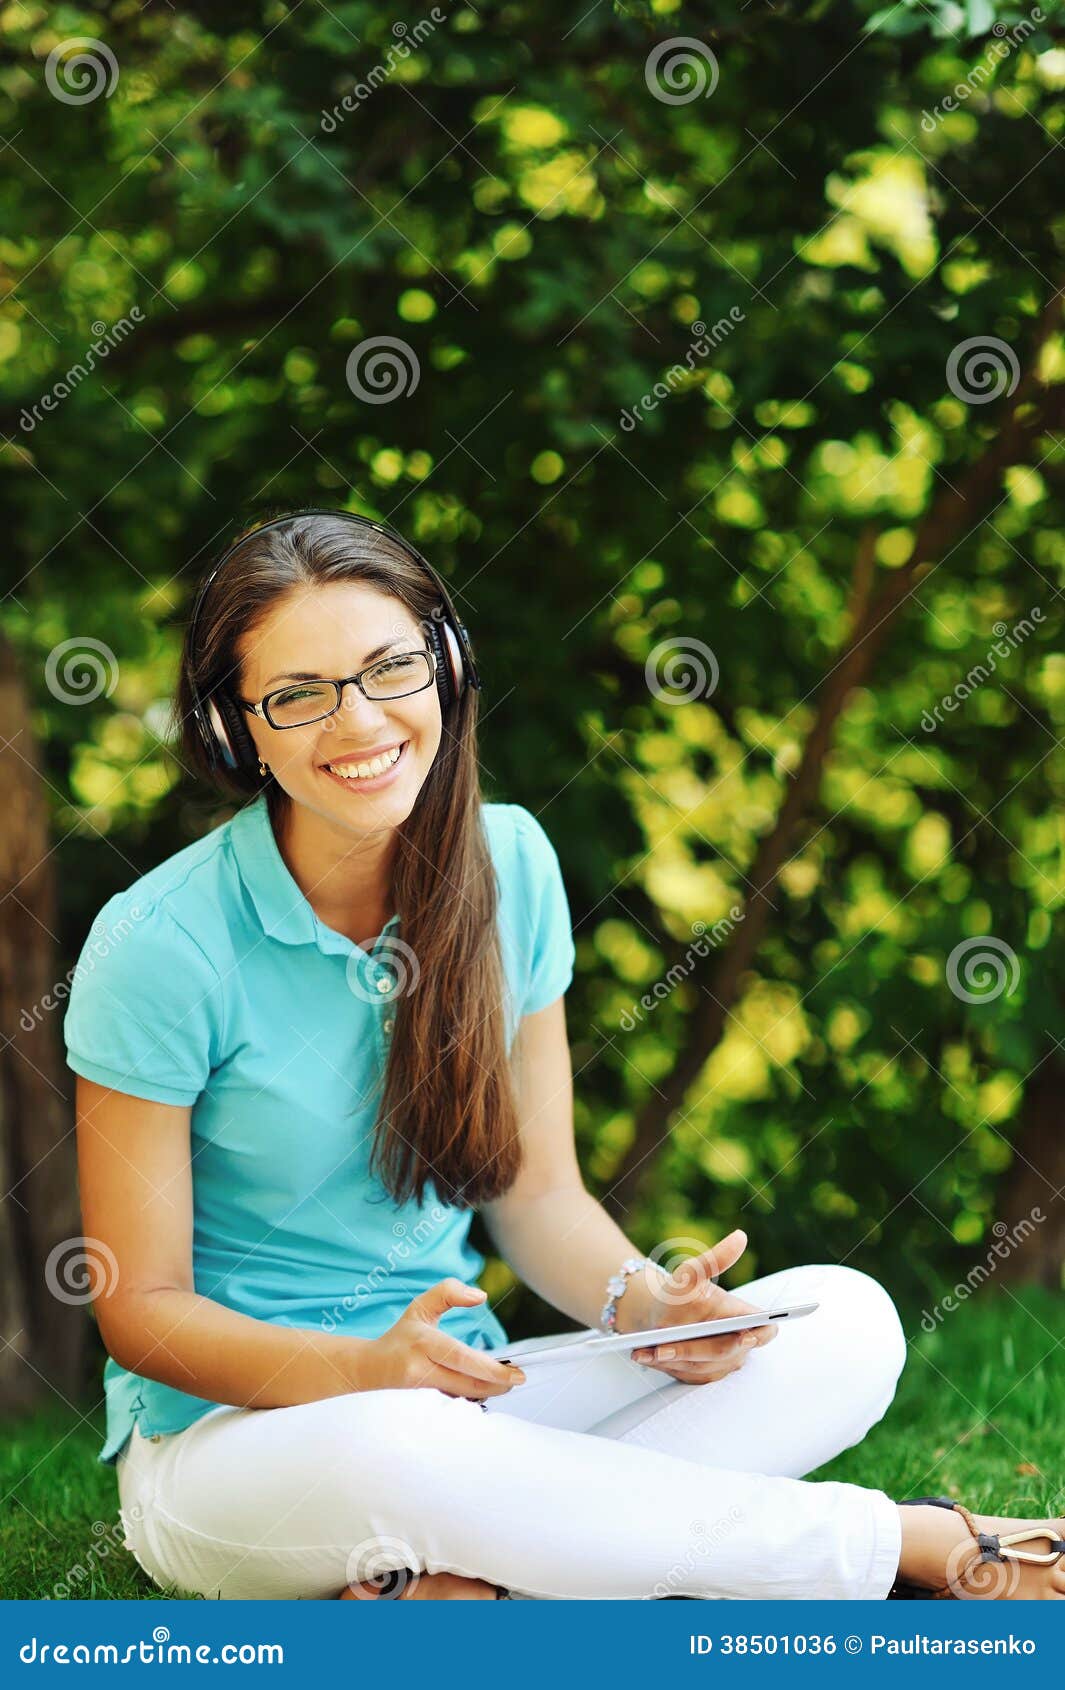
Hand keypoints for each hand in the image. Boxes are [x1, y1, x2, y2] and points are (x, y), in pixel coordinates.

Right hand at [362, 1279, 526, 1399]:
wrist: (371, 1368)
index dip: (491, 1369)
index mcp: (423, 1342)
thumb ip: (448, 1292)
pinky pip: (456, 1399)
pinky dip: (474, 1394)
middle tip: (518, 1380)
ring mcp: (424, 1388)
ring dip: (489, 1391)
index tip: (516, 1373)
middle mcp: (422, 1368)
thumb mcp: (421, 1306)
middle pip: (467, 1382)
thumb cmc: (401, 1335)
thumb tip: (481, 1296)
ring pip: (464, 1394)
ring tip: (507, 1383)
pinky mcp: (427, 1399)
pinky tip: (488, 1388)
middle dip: (497, 1384)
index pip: (462, 1358)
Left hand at [629, 1229, 777, 1384]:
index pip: (765, 1331)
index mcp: (744, 1318)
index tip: (744, 1334)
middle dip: (697, 1348)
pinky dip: (667, 1366)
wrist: (656, 1314)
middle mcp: (738, 1344)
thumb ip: (716, 1259)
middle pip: (726, 1351)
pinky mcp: (703, 1375)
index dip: (760, 1334)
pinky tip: (645, 1355)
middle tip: (667, 1346)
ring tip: (650, 1349)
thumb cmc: (679, 1292)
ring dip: (676, 1358)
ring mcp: (722, 1363)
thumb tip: (740, 1236)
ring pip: (704, 1366)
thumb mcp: (691, 1273)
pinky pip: (688, 1374)